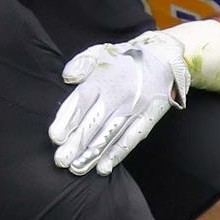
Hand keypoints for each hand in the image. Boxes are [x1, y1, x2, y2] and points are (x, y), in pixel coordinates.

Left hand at [49, 31, 190, 175]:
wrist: (164, 56)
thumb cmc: (124, 58)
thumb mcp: (100, 52)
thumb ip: (81, 64)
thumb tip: (67, 78)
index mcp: (102, 77)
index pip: (81, 100)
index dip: (67, 119)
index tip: (55, 137)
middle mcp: (117, 93)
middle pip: (93, 121)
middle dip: (76, 143)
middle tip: (61, 160)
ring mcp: (134, 106)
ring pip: (110, 133)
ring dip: (92, 153)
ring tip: (77, 168)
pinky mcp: (148, 116)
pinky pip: (132, 137)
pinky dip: (117, 153)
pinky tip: (104, 167)